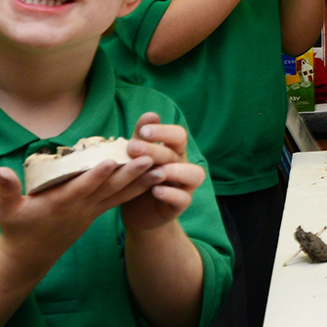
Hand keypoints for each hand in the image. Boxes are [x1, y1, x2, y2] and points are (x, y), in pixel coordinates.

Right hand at [0, 146, 157, 277]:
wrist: (30, 256)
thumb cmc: (17, 229)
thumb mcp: (6, 210)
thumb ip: (6, 191)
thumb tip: (0, 170)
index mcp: (61, 203)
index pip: (82, 187)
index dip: (97, 174)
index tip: (113, 160)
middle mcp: (81, 207)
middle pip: (109, 189)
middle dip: (131, 174)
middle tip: (152, 159)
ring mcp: (91, 211)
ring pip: (120, 194)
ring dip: (141, 182)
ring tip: (163, 168)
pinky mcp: (95, 213)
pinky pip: (119, 200)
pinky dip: (136, 190)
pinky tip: (153, 180)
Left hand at [119, 112, 205, 231]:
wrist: (137, 212)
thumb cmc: (137, 178)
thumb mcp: (135, 158)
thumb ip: (141, 138)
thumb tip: (151, 115)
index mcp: (173, 151)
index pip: (178, 135)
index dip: (164, 131)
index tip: (143, 131)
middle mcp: (182, 165)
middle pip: (177, 153)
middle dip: (155, 149)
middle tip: (132, 148)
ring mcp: (184, 186)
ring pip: (194, 174)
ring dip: (175, 171)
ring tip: (155, 172)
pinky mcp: (180, 205)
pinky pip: (184, 199)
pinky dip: (171, 194)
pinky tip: (156, 191)